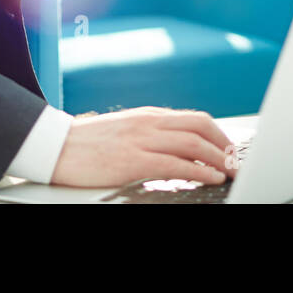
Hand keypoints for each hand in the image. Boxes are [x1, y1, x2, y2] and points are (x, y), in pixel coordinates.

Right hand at [50, 107, 238, 186]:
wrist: (55, 146)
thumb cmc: (87, 143)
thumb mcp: (124, 131)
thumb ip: (150, 134)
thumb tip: (178, 147)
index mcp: (148, 115)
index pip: (193, 118)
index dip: (219, 134)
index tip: (231, 150)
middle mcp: (148, 122)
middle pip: (199, 126)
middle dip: (225, 144)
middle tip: (237, 161)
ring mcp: (140, 140)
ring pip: (192, 143)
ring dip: (219, 158)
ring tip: (231, 172)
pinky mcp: (131, 160)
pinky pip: (174, 163)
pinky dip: (198, 169)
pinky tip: (210, 177)